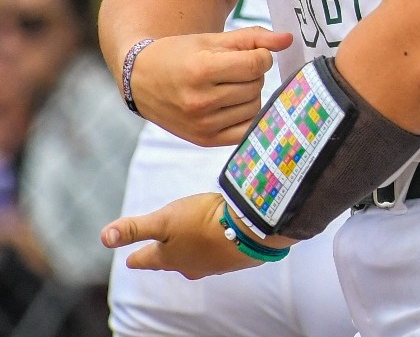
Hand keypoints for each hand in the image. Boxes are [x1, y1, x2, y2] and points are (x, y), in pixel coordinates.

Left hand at [103, 193, 260, 279]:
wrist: (249, 229)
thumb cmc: (202, 222)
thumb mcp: (163, 221)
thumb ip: (135, 228)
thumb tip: (103, 238)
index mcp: (167, 257)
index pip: (145, 258)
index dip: (136, 257)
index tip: (130, 259)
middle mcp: (188, 266)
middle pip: (170, 262)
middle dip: (164, 257)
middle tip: (159, 253)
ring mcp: (213, 265)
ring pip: (196, 260)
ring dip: (192, 252)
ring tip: (193, 245)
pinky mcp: (235, 258)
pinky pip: (220, 254)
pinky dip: (216, 248)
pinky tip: (222, 241)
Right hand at [130, 29, 291, 145]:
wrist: (142, 81)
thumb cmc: (181, 55)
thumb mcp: (212, 40)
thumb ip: (254, 38)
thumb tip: (289, 40)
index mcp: (200, 71)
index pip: (256, 65)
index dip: (261, 56)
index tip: (251, 54)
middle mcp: (199, 102)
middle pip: (256, 85)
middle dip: (253, 74)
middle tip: (232, 70)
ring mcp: (202, 125)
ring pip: (255, 105)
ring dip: (251, 93)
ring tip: (227, 86)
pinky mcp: (205, 140)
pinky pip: (247, 129)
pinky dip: (247, 115)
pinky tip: (232, 104)